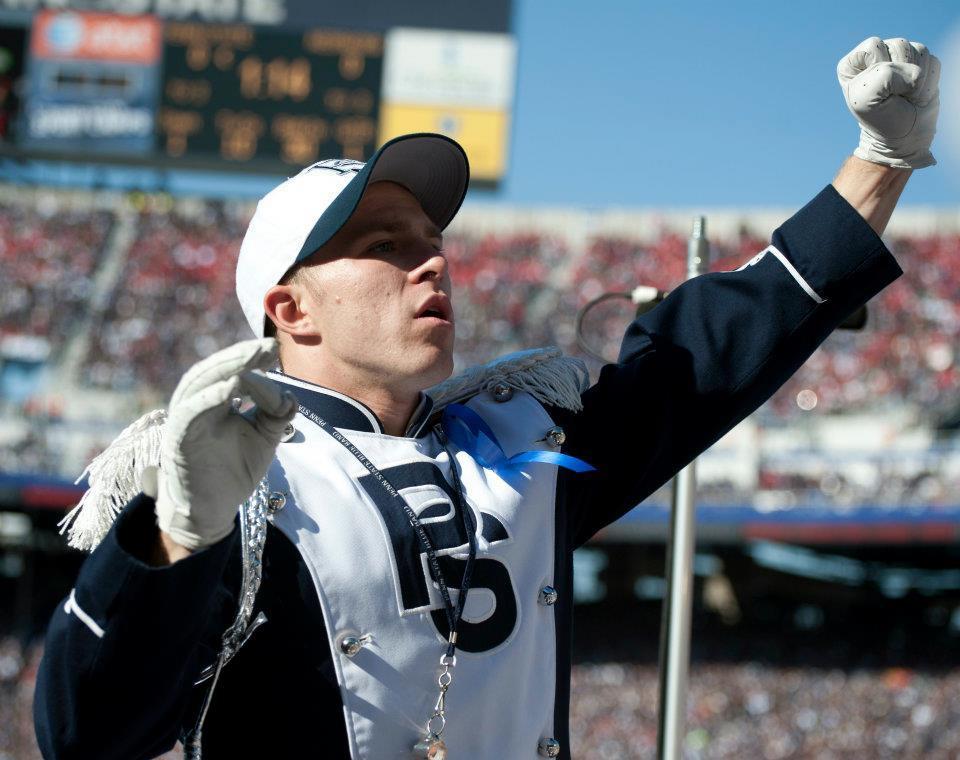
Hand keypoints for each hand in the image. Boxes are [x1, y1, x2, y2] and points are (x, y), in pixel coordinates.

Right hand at [152, 338, 296, 549]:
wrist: (212, 511)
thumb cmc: (234, 472)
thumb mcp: (263, 438)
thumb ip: (276, 414)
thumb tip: (290, 395)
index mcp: (215, 402)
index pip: (232, 371)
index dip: (253, 360)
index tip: (276, 351)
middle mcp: (197, 406)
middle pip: (215, 370)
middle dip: (242, 356)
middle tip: (268, 346)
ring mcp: (185, 421)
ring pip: (199, 384)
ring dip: (226, 368)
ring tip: (252, 357)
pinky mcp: (178, 440)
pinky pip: (190, 413)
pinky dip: (209, 398)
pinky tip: (231, 387)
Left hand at [837, 36, 939, 168]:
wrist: (904, 138)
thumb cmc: (880, 120)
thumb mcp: (867, 100)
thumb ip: (884, 75)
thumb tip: (915, 73)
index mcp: (854, 63)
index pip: (874, 46)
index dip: (880, 68)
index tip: (876, 92)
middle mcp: (877, 56)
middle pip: (900, 45)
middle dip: (901, 74)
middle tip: (895, 96)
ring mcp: (900, 58)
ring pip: (919, 51)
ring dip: (918, 80)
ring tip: (908, 97)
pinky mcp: (922, 64)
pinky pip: (933, 60)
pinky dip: (930, 81)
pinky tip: (918, 95)